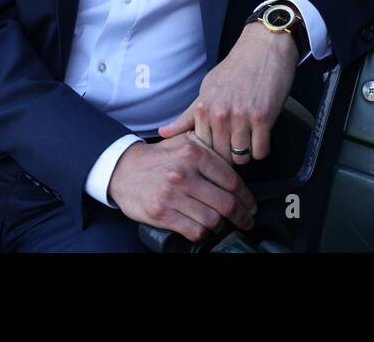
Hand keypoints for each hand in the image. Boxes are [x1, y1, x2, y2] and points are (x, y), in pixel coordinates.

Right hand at [106, 133, 256, 241]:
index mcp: (193, 153)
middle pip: (226, 203)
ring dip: (221, 226)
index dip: (246, 197)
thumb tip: (235, 162)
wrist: (122, 170)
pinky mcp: (162, 213)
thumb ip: (208, 147)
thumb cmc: (157, 158)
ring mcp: (172, 195)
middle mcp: (183, 173)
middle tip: (245, 220)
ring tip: (222, 224)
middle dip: (241, 216)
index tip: (250, 205)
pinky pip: (194, 230)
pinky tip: (203, 228)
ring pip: (212, 220)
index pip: (231, 180)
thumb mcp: (182, 141)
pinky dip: (203, 233)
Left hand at [157, 21, 296, 165]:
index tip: (219, 144)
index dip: (211, 151)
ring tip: (248, 139)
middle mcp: (219, 114)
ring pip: (241, 157)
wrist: (264, 48)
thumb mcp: (206, 90)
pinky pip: (260, 151)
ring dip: (246, 154)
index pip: (202, 148)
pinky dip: (261, 149)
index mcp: (203, 108)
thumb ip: (188, 116)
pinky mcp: (263, 118)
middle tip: (236, 144)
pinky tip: (260, 136)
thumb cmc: (235, 69)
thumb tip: (163, 133)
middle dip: (228, 155)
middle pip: (221, 156)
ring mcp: (241, 116)